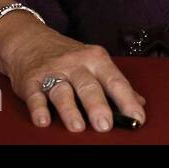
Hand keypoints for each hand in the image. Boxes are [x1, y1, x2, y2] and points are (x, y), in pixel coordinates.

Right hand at [0, 23, 146, 130]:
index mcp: (96, 60)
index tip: (137, 118)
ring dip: (70, 110)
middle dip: (98, 106)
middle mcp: (76, 64)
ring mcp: (53, 72)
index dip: (127, 101)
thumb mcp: (94, 63)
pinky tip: (44, 121)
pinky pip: (35, 96)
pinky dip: (39, 109)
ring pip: (63, 91)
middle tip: (106, 125)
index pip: (115, 81)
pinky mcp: (31, 81)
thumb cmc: (68, 57)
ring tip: (78, 127)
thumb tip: (139, 102)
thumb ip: (115, 83)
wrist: (29, 40)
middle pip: (89, 86)